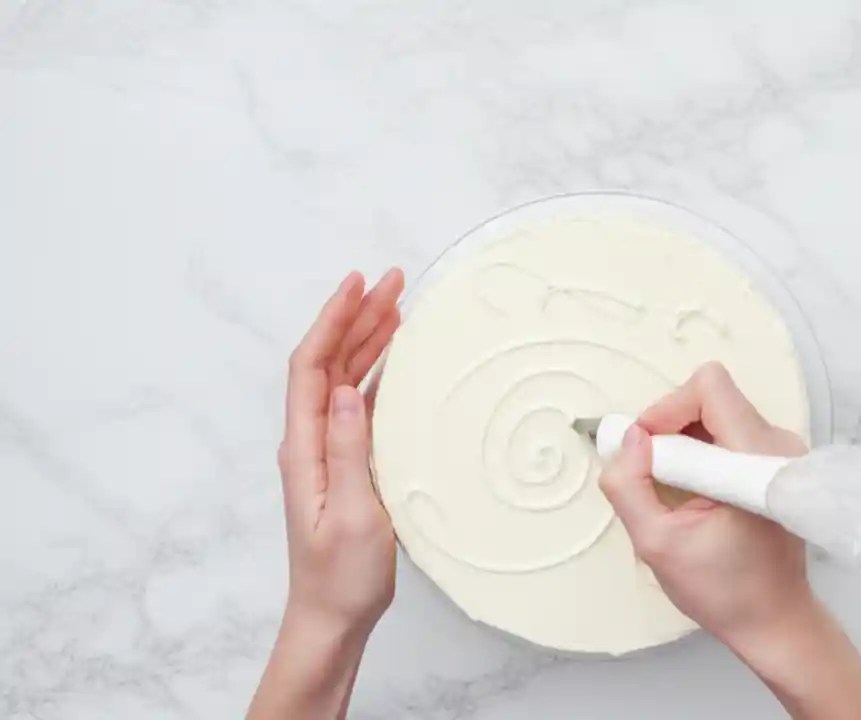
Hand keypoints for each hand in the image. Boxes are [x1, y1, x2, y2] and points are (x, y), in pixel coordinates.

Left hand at [278, 269, 403, 633]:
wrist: (333, 617)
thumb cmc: (341, 576)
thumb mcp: (350, 513)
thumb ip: (347, 451)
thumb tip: (345, 391)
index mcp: (305, 448)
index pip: (311, 366)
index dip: (333, 320)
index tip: (359, 284)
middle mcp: (311, 442)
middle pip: (329, 362)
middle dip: (357, 317)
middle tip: (392, 282)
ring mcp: (329, 452)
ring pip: (345, 379)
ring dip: (368, 341)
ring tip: (399, 308)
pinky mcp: (349, 465)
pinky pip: (361, 405)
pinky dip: (379, 375)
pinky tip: (399, 363)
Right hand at [600, 362, 860, 719]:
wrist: (774, 621)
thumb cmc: (724, 590)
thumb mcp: (656, 544)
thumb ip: (630, 485)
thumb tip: (628, 437)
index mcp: (757, 457)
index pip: (709, 387)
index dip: (667, 409)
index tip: (647, 451)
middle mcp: (778, 445)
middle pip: (712, 398)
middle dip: (672, 430)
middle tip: (654, 478)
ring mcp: (782, 452)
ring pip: (718, 415)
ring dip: (685, 444)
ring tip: (675, 493)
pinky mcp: (777, 463)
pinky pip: (730, 434)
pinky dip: (703, 454)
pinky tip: (694, 495)